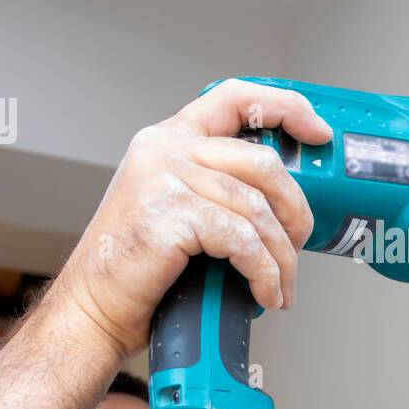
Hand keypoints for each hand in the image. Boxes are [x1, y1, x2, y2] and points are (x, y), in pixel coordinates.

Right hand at [50, 79, 333, 358]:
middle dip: (294, 211)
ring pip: (256, 208)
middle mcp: (163, 148)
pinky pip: (242, 240)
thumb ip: (216, 187)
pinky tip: (265, 293)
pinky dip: (263, 272)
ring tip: (281, 286)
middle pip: (262, 162)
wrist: (91, 311)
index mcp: (167, 139)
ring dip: (280, 256)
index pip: (235, 98)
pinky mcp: (171, 213)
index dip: (285, 107)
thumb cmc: (136, 271)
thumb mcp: (176, 209)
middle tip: (298, 247)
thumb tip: (283, 203)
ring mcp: (164, 176)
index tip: (317, 132)